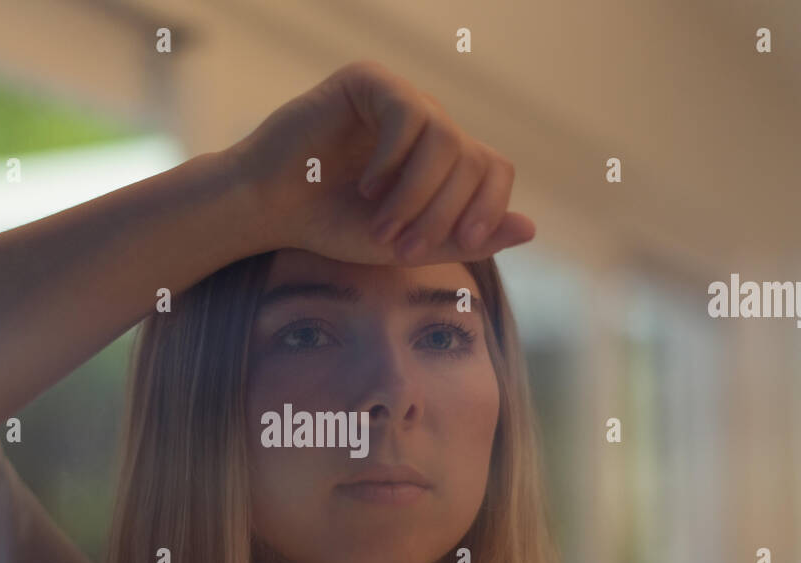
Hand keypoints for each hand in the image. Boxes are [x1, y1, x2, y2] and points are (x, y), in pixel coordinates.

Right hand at [225, 59, 535, 264]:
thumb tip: (531, 227)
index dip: (489, 206)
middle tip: (399, 244)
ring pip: (446, 139)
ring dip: (416, 193)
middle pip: (471, 159)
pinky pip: (410, 114)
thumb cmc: (333, 226)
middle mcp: (428, 123)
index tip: (465, 240)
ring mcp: (400, 98)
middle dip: (441, 211)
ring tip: (380, 222)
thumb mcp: (409, 244)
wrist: (269, 211)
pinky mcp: (369, 81)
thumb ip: (465, 238)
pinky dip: (393, 160)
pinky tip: (367, 185)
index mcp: (442, 158)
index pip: (494, 169)